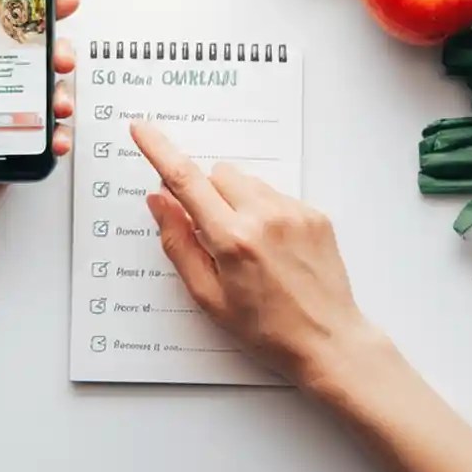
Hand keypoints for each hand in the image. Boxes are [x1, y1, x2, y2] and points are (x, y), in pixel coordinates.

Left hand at [0, 0, 79, 258]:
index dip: (17, 3)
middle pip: (29, 53)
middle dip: (55, 43)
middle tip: (60, 50)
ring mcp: (5, 118)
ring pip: (47, 89)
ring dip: (63, 87)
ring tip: (60, 98)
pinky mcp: (19, 149)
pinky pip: (49, 135)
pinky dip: (61, 133)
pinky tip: (57, 136)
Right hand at [130, 121, 368, 385]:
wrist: (328, 341)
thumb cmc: (266, 329)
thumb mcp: (208, 297)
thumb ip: (178, 244)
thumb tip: (159, 201)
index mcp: (232, 239)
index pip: (186, 180)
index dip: (159, 150)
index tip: (142, 129)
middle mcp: (265, 216)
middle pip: (218, 175)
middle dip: (207, 195)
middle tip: (213, 235)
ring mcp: (294, 212)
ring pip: (248, 182)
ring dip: (237, 201)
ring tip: (249, 248)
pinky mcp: (314, 215)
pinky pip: (277, 195)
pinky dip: (265, 212)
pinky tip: (274, 249)